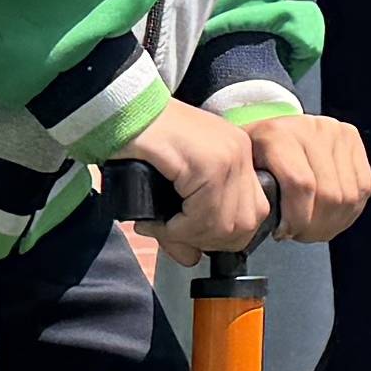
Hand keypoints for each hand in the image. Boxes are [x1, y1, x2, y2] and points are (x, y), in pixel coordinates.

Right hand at [120, 100, 272, 256]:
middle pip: (245, 224)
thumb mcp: (171, 189)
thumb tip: (192, 259)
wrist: (117, 111)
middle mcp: (240, 152)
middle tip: (176, 233)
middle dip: (209, 240)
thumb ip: (185, 225)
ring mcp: (227, 155)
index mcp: (238, 155)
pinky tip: (160, 220)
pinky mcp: (207, 162)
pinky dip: (179, 228)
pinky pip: (202, 215)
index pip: (253, 214)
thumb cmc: (140, 145)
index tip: (191, 235)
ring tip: (164, 226)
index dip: (223, 236)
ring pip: (225, 225)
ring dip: (191, 236)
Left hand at [242, 109, 370, 244]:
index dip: (297, 218)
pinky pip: (363, 186)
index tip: (284, 232)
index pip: (301, 185)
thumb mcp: (243, 174)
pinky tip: (332, 216)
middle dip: (315, 225)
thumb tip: (270, 226)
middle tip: (300, 233)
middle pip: (328, 194)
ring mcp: (333, 131)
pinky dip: (349, 211)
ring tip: (314, 227)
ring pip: (348, 195)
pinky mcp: (351, 138)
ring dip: (333, 222)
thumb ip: (253, 197)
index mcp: (276, 134)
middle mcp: (309, 127)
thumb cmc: (254, 158)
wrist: (270, 130)